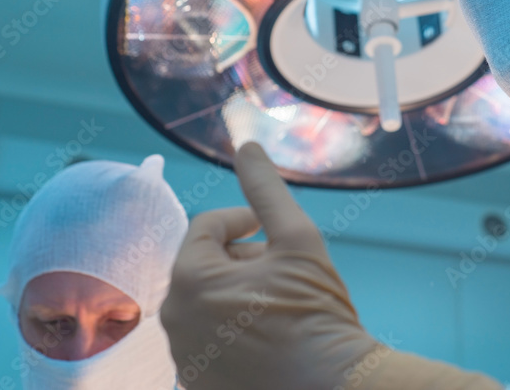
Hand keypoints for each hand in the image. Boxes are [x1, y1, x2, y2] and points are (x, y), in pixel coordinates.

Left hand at [161, 142, 502, 389]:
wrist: (334, 385)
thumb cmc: (318, 312)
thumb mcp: (298, 239)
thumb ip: (267, 190)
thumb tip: (246, 145)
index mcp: (192, 280)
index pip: (205, 228)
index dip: (241, 220)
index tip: (269, 229)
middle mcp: (175, 322)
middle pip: (202, 267)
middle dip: (238, 259)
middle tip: (279, 268)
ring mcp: (185, 358)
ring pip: (204, 305)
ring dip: (235, 294)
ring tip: (278, 303)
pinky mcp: (199, 384)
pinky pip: (208, 341)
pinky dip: (231, 330)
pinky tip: (269, 335)